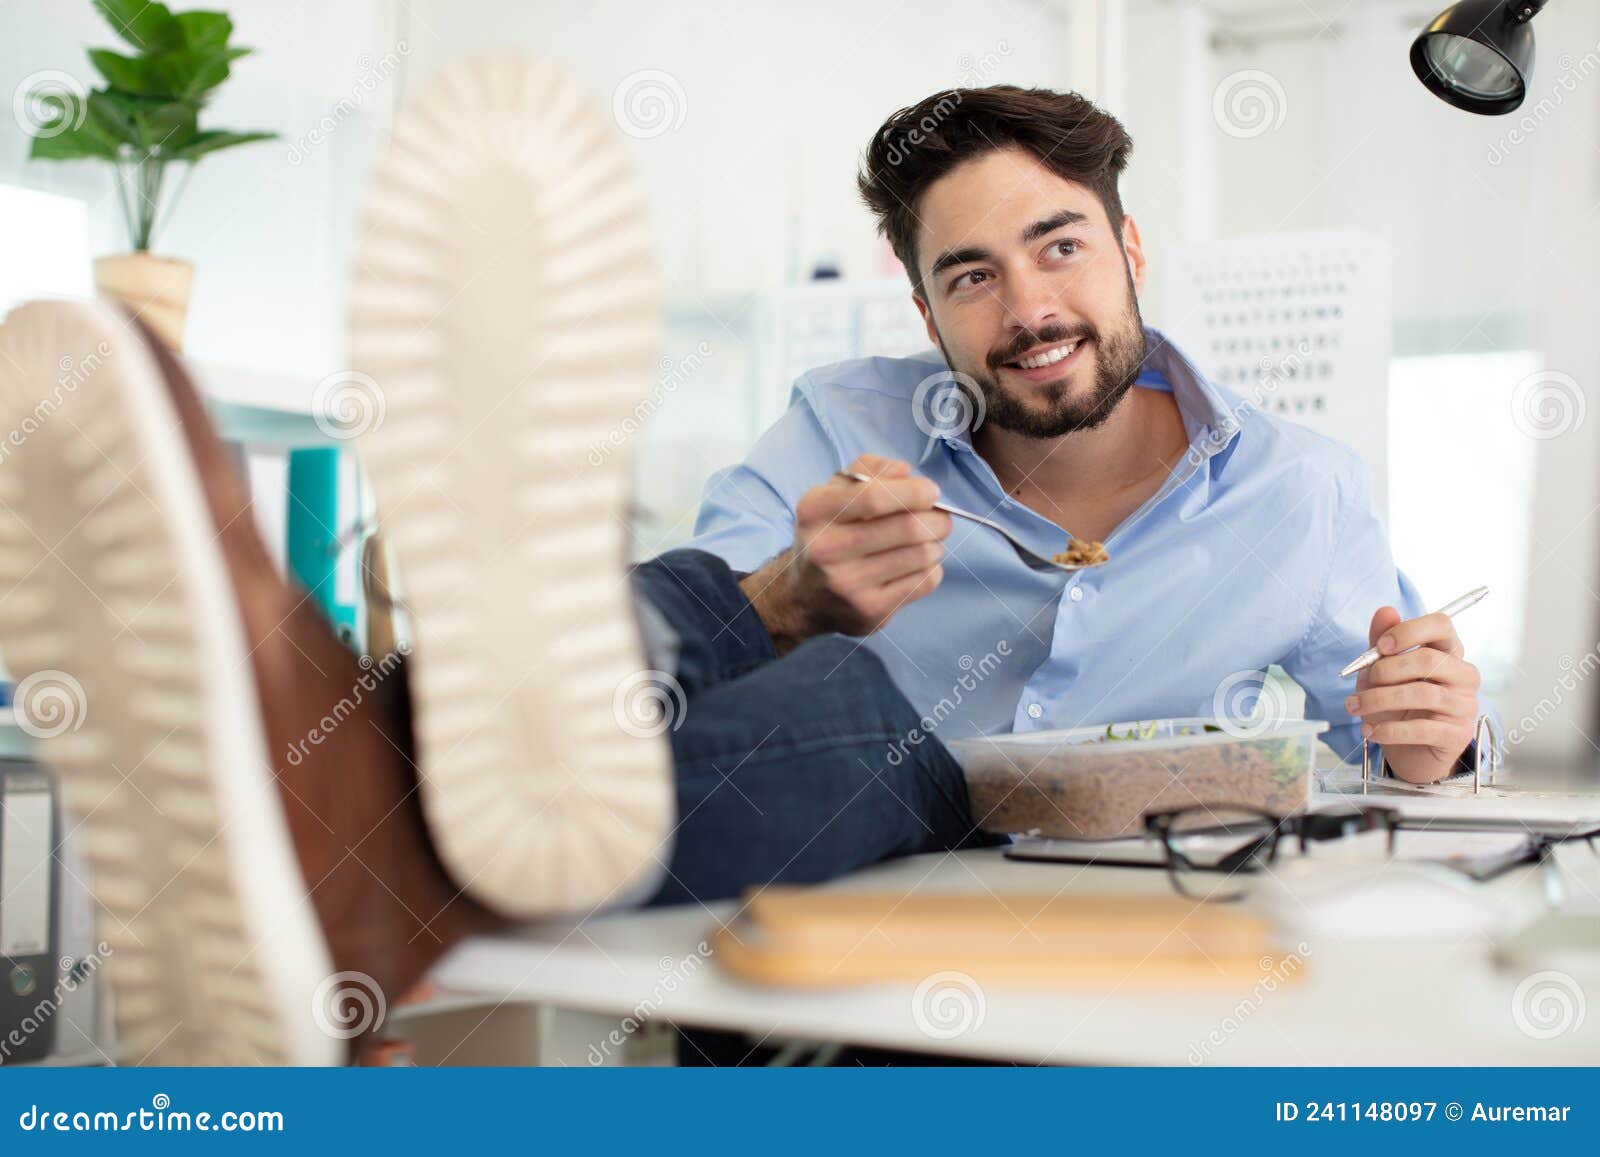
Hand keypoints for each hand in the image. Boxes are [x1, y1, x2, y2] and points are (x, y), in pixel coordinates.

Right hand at [739, 454, 950, 653]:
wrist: (804, 597)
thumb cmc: (828, 534)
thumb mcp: (833, 493)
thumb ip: (867, 470)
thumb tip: (903, 471)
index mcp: (816, 512)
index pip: (875, 496)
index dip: (914, 491)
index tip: (932, 492)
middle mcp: (826, 549)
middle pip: (907, 528)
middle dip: (937, 519)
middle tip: (941, 519)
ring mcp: (848, 585)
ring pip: (921, 555)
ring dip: (935, 544)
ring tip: (926, 542)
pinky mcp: (870, 611)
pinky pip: (924, 582)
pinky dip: (931, 569)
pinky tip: (917, 566)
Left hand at [1345, 605, 1480, 783]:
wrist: (1410, 749)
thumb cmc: (1397, 703)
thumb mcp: (1382, 671)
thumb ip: (1382, 642)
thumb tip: (1385, 611)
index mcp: (1447, 650)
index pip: (1441, 624)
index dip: (1409, 631)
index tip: (1381, 646)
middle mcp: (1463, 674)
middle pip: (1429, 659)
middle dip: (1386, 670)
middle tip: (1361, 682)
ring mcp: (1465, 704)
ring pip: (1422, 694)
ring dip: (1379, 700)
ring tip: (1354, 707)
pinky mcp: (1458, 734)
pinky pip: (1422, 728)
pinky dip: (1389, 730)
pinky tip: (1370, 730)